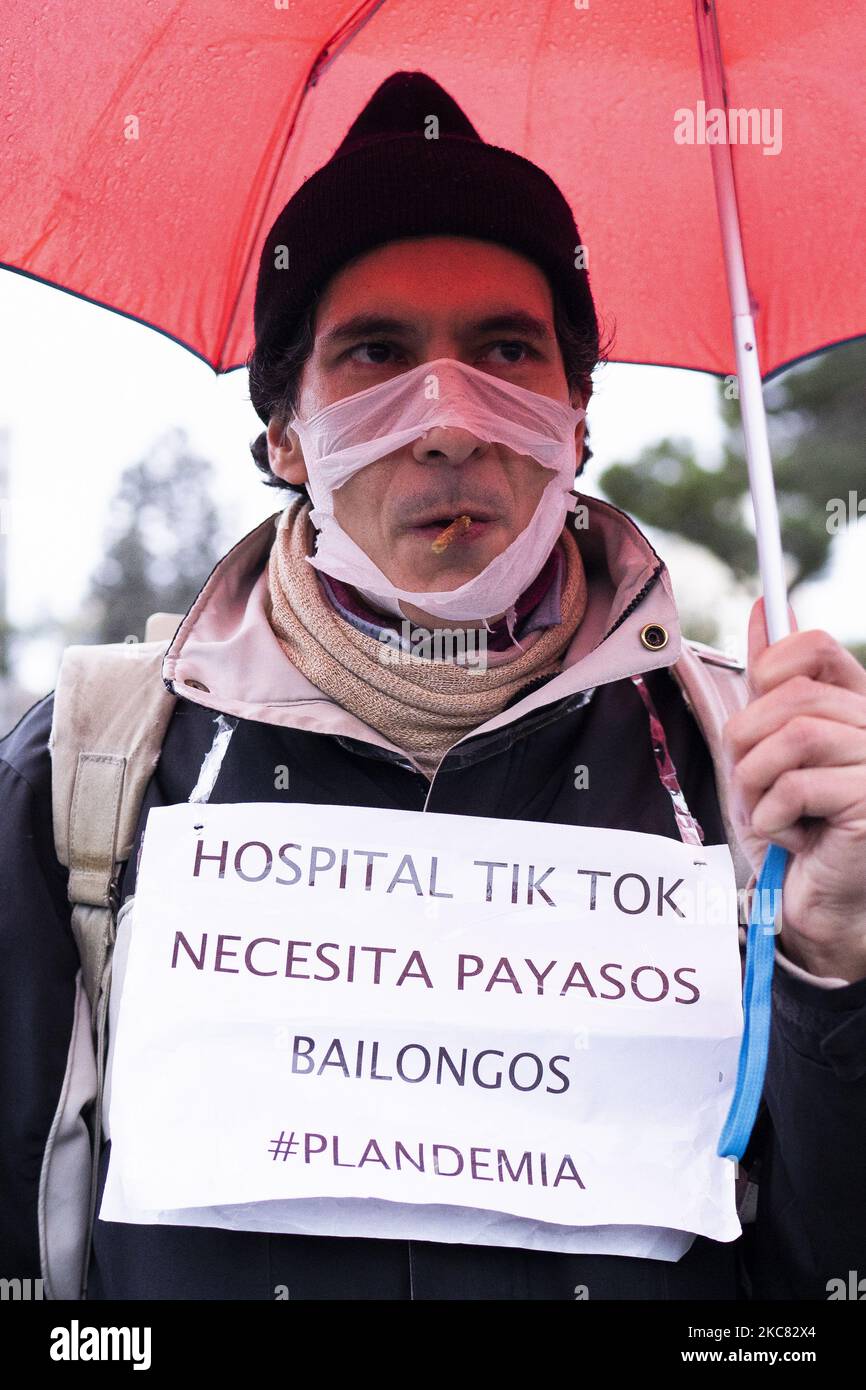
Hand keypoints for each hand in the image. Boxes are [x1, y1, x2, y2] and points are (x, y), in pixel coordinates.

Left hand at [723, 597, 865, 982]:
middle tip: (750, 778)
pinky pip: (798, 786)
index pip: (816, 647)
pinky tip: (789, 834)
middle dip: (747, 737)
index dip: (770, 665)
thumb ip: (776, 682)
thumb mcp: (776, 746)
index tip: (754, 699)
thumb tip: (766, 606)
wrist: (825, 902)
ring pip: (794, 736)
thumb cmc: (799, 824)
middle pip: (793, 695)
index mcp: (857, 705)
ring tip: (766, 807)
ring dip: (757, 778)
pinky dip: (773, 814)